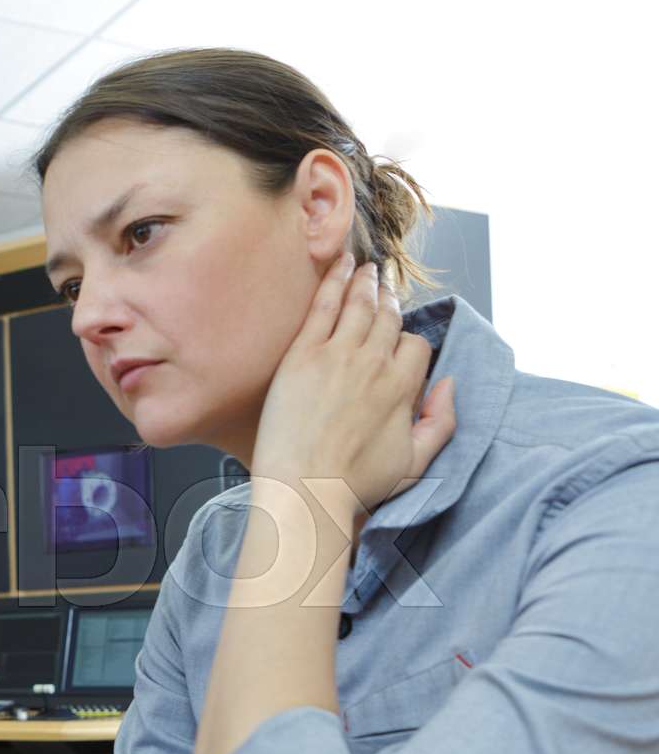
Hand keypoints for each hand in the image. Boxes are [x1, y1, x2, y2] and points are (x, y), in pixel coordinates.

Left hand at [251, 252, 456, 509]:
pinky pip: (323, 306)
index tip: (397, 341)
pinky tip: (341, 264)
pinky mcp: (303, 355)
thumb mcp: (416, 462)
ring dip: (368, 282)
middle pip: (389, 320)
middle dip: (390, 299)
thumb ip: (441, 422)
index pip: (415, 346)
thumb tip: (450, 384)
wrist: (305, 489)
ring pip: (361, 306)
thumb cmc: (355, 485)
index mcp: (402, 388)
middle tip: (386, 284)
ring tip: (369, 268)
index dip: (408, 343)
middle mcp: (374, 365)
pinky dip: (335, 280)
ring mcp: (337, 356)